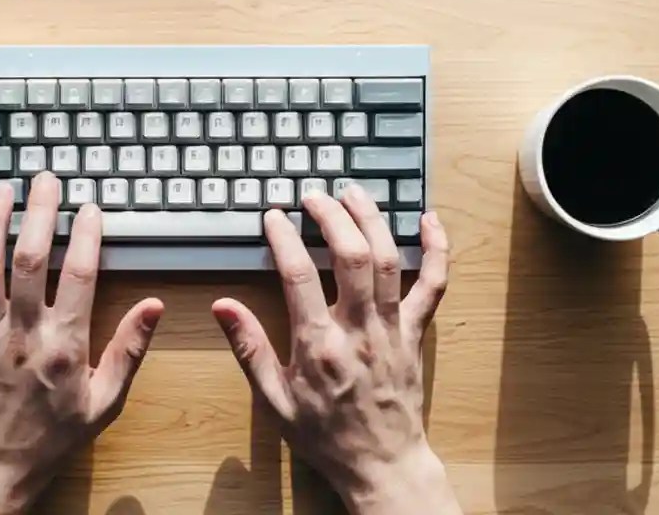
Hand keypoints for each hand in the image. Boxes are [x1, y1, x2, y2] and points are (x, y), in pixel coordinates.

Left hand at [0, 172, 164, 514]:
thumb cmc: (53, 436)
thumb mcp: (106, 401)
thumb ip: (130, 350)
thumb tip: (154, 306)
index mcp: (65, 344)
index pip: (80, 275)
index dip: (87, 235)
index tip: (91, 207)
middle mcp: (23, 332)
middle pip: (31, 258)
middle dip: (39, 212)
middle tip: (46, 179)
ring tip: (1, 189)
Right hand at [212, 188, 460, 514]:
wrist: (382, 464)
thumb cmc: (325, 435)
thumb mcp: (274, 400)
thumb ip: (249, 348)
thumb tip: (222, 306)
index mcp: (319, 345)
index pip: (299, 274)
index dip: (284, 237)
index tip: (273, 216)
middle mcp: (360, 329)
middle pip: (351, 255)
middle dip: (332, 215)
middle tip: (313, 196)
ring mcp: (393, 328)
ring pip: (389, 260)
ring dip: (372, 219)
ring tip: (354, 194)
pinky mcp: (416, 333)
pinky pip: (433, 285)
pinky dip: (436, 249)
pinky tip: (429, 220)